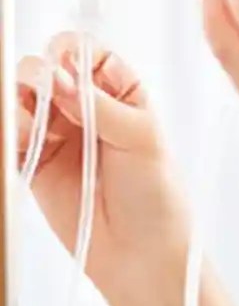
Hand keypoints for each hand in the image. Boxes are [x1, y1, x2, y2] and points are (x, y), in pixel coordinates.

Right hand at [16, 34, 189, 288]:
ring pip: (19, 98)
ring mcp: (57, 134)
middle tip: (50, 96)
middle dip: (39, 76)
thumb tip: (62, 75)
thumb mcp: (142, 140)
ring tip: (33, 128)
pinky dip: (8, 133)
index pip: (85, 53)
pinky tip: (19, 142)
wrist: (142, 253)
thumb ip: (100, 105)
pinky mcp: (34, 162)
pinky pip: (9, 135)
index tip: (65, 65)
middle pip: (44, 70)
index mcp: (120, 92)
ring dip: (18, 103)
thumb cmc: (158, 194)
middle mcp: (85, 107)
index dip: (70, 52)